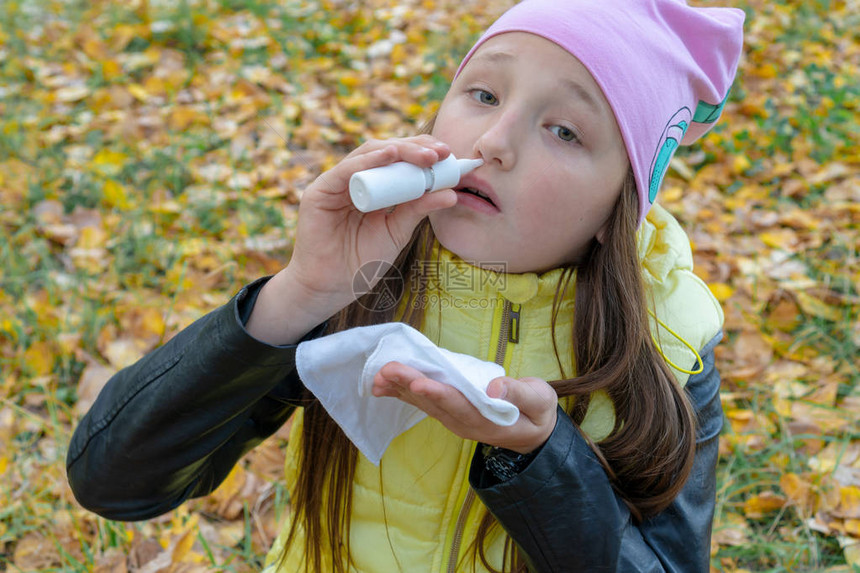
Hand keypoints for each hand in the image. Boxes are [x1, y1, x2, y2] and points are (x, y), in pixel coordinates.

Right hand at [246, 136, 457, 344]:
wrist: (331, 288)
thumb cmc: (362, 262)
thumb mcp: (397, 232)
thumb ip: (418, 210)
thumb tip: (451, 194)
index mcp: (372, 187)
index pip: (398, 161)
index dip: (423, 153)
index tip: (448, 155)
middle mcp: (354, 180)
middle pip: (386, 152)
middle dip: (416, 148)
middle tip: (441, 153)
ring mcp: (336, 183)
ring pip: (368, 154)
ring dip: (399, 151)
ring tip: (425, 155)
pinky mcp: (320, 191)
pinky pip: (345, 170)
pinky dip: (368, 161)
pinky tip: (390, 155)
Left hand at [371, 361, 558, 453]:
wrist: (533, 434)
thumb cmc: (537, 413)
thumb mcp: (539, 401)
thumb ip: (519, 393)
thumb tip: (496, 387)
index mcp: (486, 419)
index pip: (458, 404)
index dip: (438, 393)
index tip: (418, 383)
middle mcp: (464, 422)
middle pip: (433, 403)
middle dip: (408, 385)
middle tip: (385, 371)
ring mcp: (455, 420)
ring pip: (424, 404)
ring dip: (399, 389)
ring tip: (377, 377)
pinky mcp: (450, 413)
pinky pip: (424, 403)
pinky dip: (403, 392)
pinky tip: (384, 384)